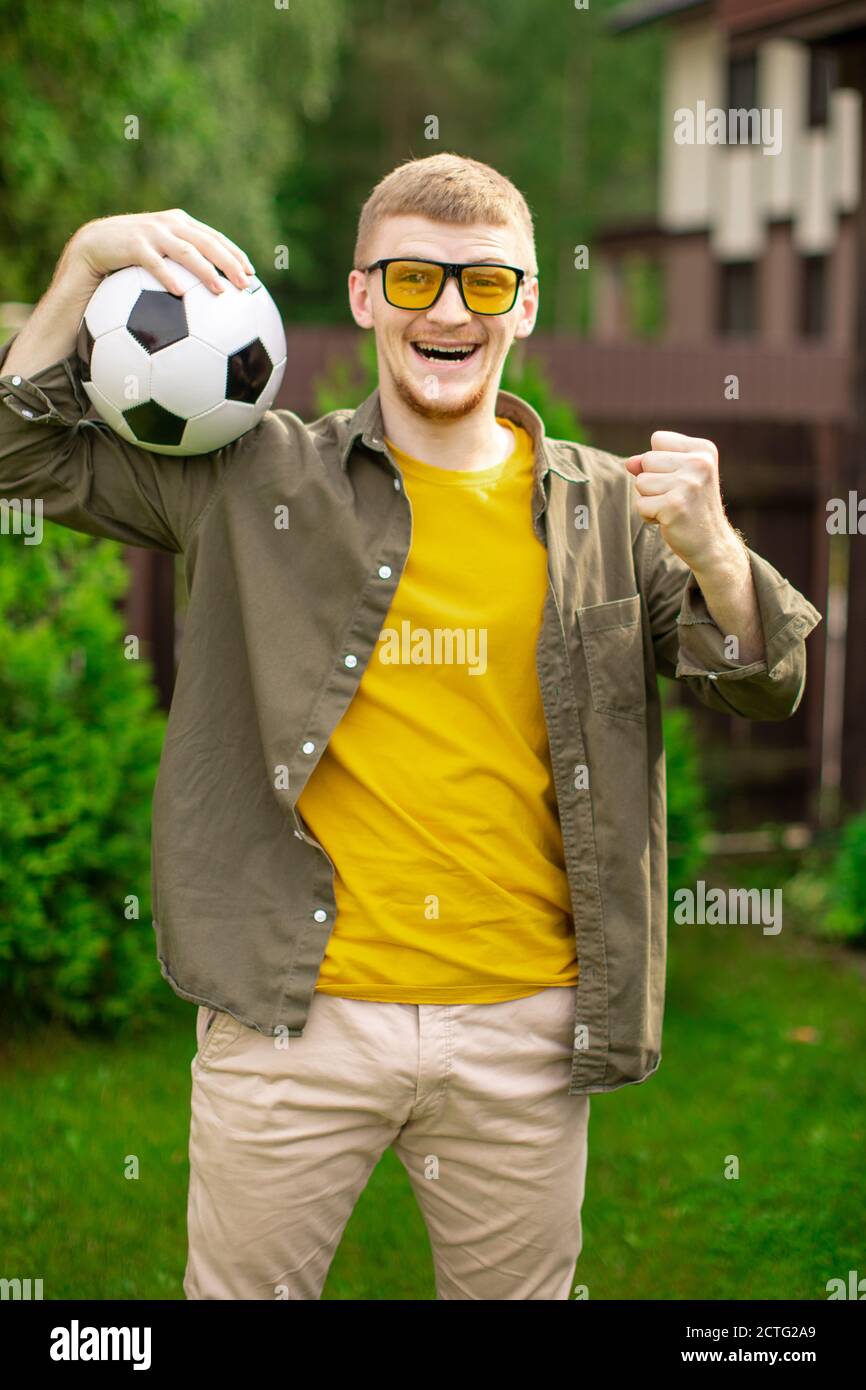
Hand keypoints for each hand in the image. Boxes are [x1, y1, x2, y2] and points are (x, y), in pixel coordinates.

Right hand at [69, 209, 254, 297]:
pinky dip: (167, 276)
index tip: (252, 273)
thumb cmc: (131, 256)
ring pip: (186, 251)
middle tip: (246, 284)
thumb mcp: (160, 252)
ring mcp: (151, 233)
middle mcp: (170, 224)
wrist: (92, 245)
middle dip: (230, 263)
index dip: (235, 254)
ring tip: (220, 291)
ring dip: (206, 272)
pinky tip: (179, 292)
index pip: (215, 238)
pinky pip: (154, 263)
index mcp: (180, 224)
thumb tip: (212, 289)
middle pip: (207, 242)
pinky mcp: (132, 245)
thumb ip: (182, 262)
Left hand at [625, 430, 738, 571]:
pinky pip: (640, 504)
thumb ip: (651, 464)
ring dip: (649, 499)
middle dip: (652, 481)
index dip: (659, 461)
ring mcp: (688, 484)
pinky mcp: (675, 506)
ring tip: (671, 508)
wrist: (710, 544)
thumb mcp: (676, 477)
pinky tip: (668, 520)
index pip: (658, 439)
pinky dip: (648, 515)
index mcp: (703, 450)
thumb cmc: (691, 507)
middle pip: (647, 459)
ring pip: (641, 482)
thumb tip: (629, 462)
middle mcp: (699, 463)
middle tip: (675, 497)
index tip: (679, 479)